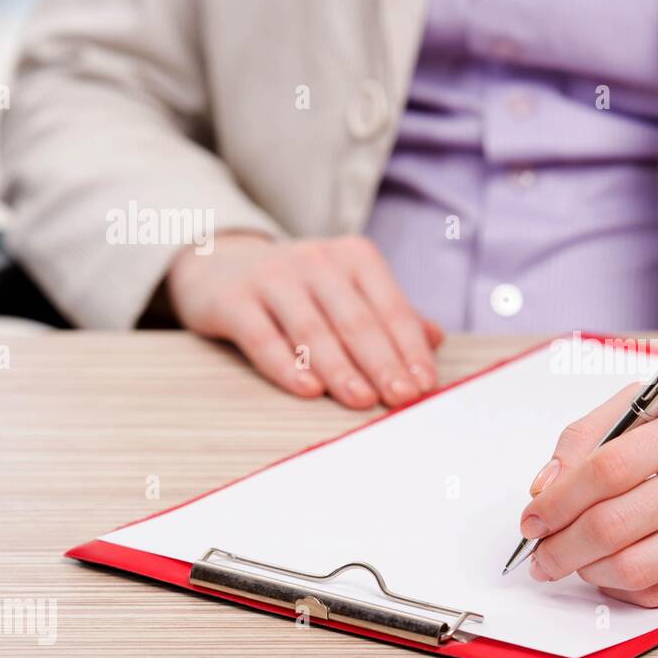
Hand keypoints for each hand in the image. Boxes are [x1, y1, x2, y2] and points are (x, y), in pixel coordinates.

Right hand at [166, 233, 443, 408]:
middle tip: (402, 398)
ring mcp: (272, 278)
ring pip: (313, 330)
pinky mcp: (232, 300)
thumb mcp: (348, 290)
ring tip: (362, 400)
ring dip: (341, 368)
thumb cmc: (302, 288)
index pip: (391, 308)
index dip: (410, 349)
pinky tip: (308, 390)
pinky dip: (287, 365)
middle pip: (356, 321)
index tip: (425, 385)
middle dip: (383, 362)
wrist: (221, 264)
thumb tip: (436, 339)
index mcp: (354, 257)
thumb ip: (388, 314)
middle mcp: (316, 261)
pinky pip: (263, 338)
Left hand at [518, 369, 657, 606]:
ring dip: (589, 571)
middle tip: (541, 553)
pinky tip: (614, 572)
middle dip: (562, 546)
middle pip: (615, 524)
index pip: (606, 467)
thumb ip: (594, 433)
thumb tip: (544, 486)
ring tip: (576, 562)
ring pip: (636, 567)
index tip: (533, 516)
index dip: (557, 499)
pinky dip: (626, 587)